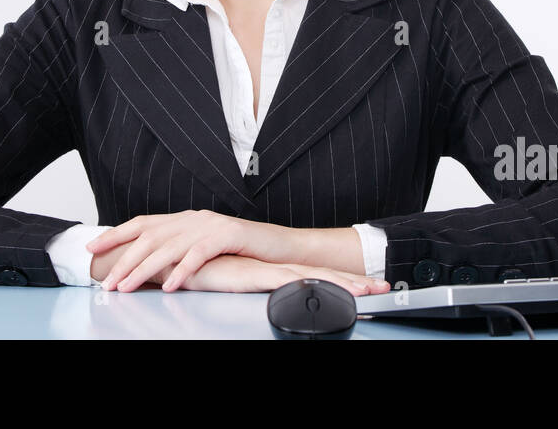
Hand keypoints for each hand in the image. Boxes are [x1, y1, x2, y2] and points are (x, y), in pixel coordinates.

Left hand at [89, 209, 289, 291]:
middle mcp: (193, 218)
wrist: (280, 246)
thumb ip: (179, 251)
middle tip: (107, 281)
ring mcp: (210, 225)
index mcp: (185, 219)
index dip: (116, 233)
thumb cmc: (241, 252)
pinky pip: (200, 254)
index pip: (143, 223)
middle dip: (124, 259)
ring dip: (145, 269)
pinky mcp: (228, 235)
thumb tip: (149, 267)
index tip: (92, 247)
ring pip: (169, 246)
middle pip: (150, 237)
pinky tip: (171, 286)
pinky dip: (183, 270)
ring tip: (127, 287)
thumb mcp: (204, 248)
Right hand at [179, 255, 389, 295]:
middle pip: (321, 275)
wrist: (174, 259)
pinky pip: (283, 283)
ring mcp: (263, 270)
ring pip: (310, 278)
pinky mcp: (249, 274)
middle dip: (353, 283)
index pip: (314, 276)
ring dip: (339, 285)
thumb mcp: (231, 283)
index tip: (369, 288)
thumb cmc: (198, 272)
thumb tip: (267, 298)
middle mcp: (273, 267)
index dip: (341, 281)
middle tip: (384, 289)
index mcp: (271, 271)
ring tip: (365, 293)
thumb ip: (249, 288)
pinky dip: (304, 288)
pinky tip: (322, 293)